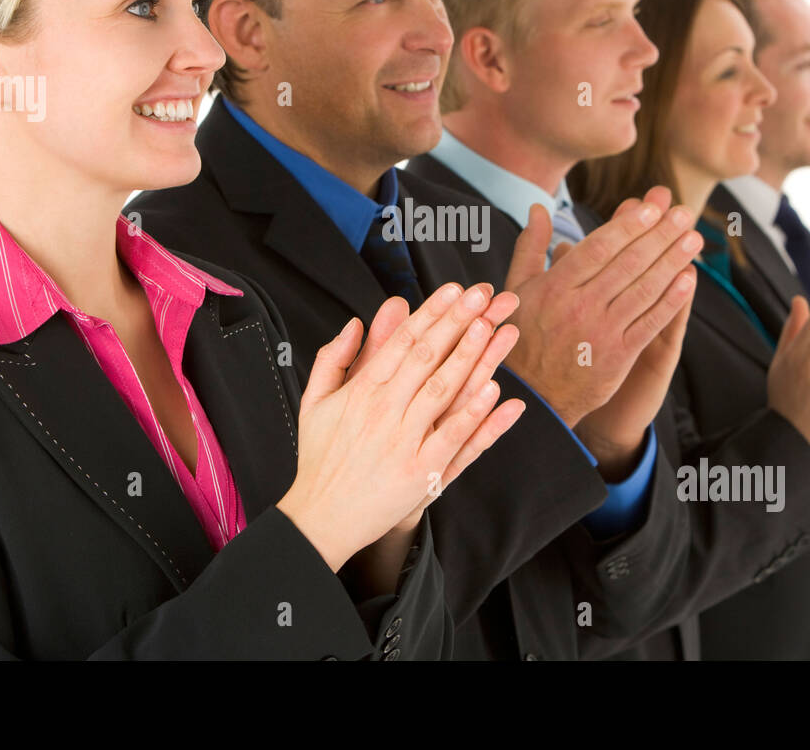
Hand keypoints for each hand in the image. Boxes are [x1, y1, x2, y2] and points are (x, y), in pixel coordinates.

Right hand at [278, 283, 525, 570]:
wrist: (321, 517)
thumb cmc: (320, 459)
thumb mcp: (314, 402)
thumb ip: (334, 359)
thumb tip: (354, 323)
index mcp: (361, 391)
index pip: (403, 342)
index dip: (431, 313)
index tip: (455, 291)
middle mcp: (383, 411)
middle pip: (426, 357)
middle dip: (457, 322)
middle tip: (484, 295)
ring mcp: (403, 441)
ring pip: (442, 390)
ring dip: (469, 357)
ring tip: (491, 328)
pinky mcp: (420, 473)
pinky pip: (452, 438)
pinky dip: (474, 414)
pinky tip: (495, 392)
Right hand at [501, 186, 699, 429]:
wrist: (531, 396)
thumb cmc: (522, 337)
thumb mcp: (517, 289)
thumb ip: (530, 245)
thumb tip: (540, 206)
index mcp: (555, 287)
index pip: (598, 248)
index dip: (628, 226)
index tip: (652, 207)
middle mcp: (580, 307)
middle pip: (628, 264)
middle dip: (660, 235)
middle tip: (684, 213)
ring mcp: (602, 332)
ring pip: (644, 290)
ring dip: (673, 262)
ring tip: (693, 239)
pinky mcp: (618, 356)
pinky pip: (650, 324)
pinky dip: (671, 301)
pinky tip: (688, 280)